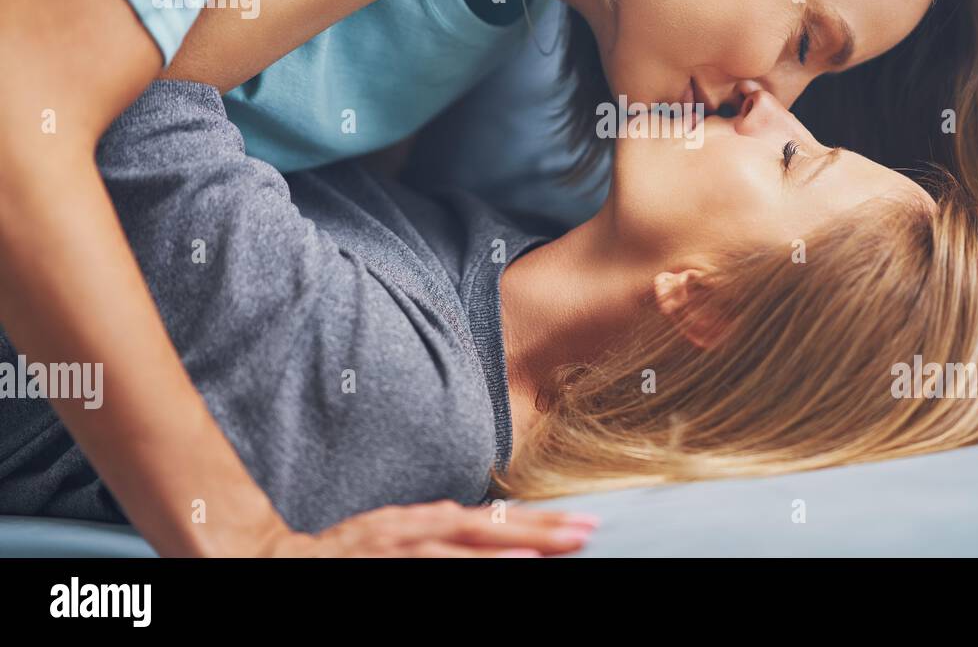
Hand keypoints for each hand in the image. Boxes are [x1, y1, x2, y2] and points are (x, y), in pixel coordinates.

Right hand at [257, 500, 598, 557]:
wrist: (272, 561)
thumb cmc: (347, 556)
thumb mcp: (398, 538)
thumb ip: (442, 537)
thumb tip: (496, 533)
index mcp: (420, 523)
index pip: (488, 521)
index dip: (534, 522)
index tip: (579, 522)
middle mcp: (410, 532)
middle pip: (482, 529)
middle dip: (535, 532)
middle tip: (585, 530)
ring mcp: (390, 552)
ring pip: (452, 551)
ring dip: (497, 552)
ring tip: (542, 554)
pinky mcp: (374, 568)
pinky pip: (419, 576)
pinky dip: (454, 571)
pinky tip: (489, 569)